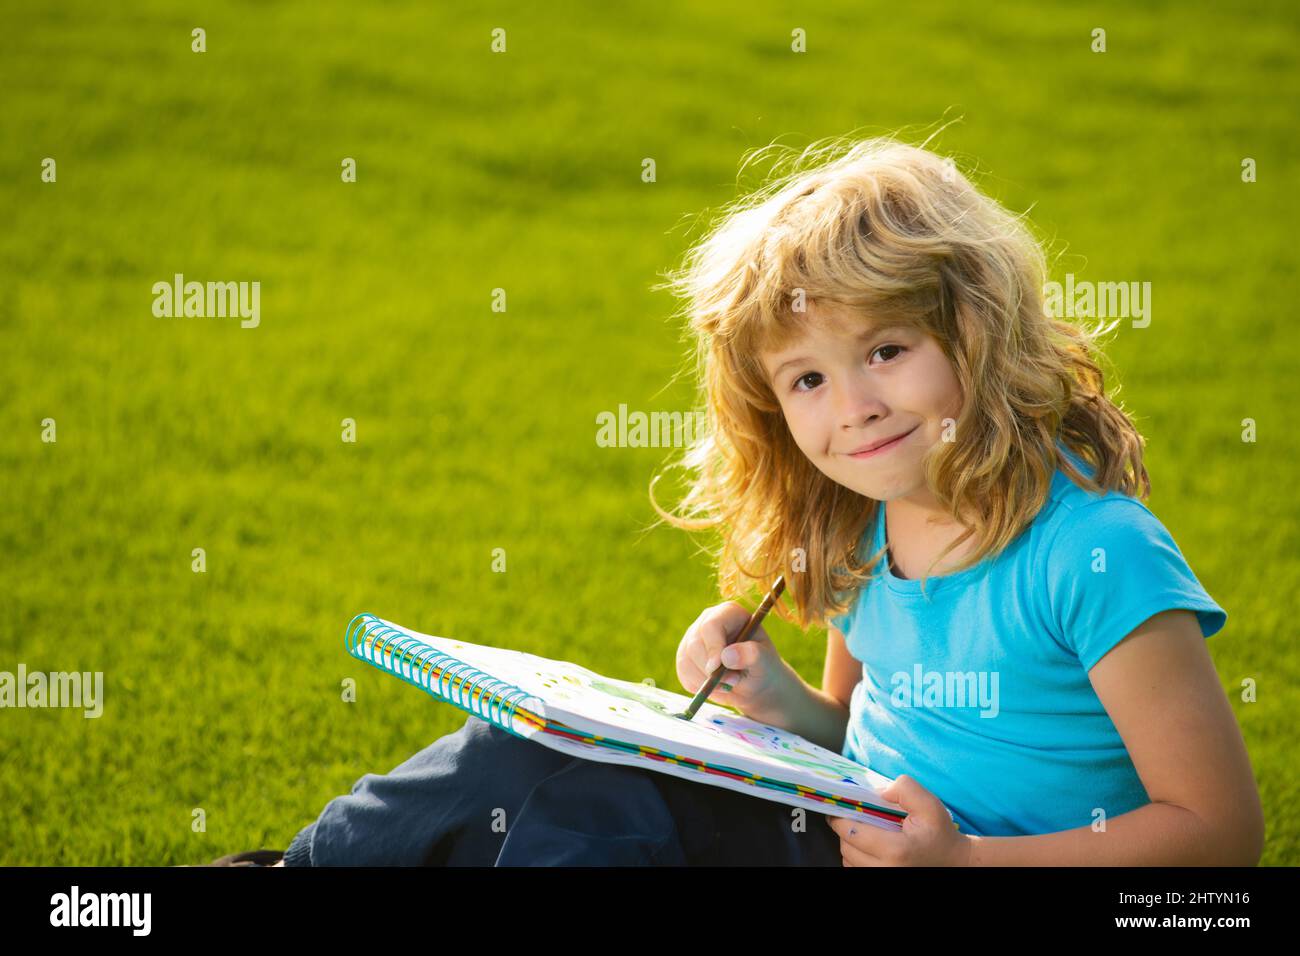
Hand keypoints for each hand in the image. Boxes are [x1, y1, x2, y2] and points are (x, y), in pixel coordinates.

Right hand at [675, 601, 793, 717]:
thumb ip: (752, 656)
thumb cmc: (763, 668)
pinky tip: (717, 685)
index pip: (711, 625)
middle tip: (733, 682)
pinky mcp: (685, 656)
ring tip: (730, 684)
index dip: (713, 647)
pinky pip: (683, 672)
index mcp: (729, 613)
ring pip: (686, 660)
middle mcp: (707, 621)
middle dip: (712, 670)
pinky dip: (699, 685)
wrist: (755, 684)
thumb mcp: (765, 663)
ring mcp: (693, 638)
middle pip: (695, 644)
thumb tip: (727, 656)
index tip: (718, 668)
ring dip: (706, 680)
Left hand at [826, 775, 971, 865]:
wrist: (954, 861)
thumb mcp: (929, 805)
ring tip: (865, 830)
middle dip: (845, 828)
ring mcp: (883, 879)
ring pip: (848, 859)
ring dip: (850, 843)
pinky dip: (856, 856)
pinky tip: (869, 845)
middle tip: (854, 814)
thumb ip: (904, 789)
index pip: (851, 832)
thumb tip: (878, 791)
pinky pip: (855, 868)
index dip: (841, 816)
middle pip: (846, 846)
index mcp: (896, 851)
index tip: (840, 805)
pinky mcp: (881, 882)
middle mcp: (886, 870)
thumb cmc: (940, 833)